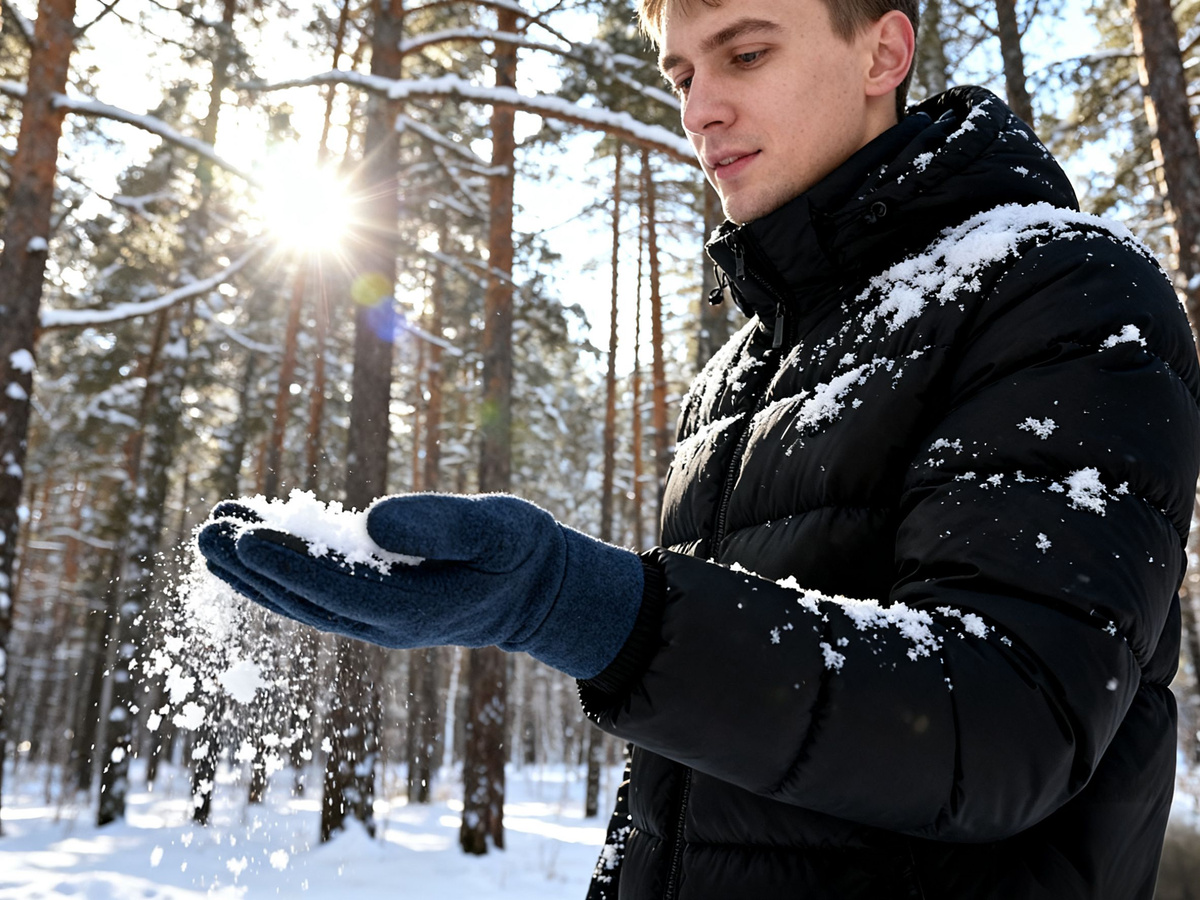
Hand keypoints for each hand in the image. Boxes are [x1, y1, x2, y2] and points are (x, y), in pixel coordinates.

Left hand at [196, 493, 644, 678]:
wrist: (533, 590)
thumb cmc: (520, 552)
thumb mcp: (499, 529)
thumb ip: (444, 523)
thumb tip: (371, 518)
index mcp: (412, 610)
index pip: (335, 589)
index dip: (286, 564)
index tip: (244, 536)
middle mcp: (382, 624)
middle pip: (303, 599)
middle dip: (251, 567)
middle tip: (207, 530)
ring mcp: (373, 618)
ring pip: (300, 597)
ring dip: (253, 569)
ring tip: (212, 529)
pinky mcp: (371, 603)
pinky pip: (313, 589)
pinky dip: (277, 566)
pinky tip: (251, 538)